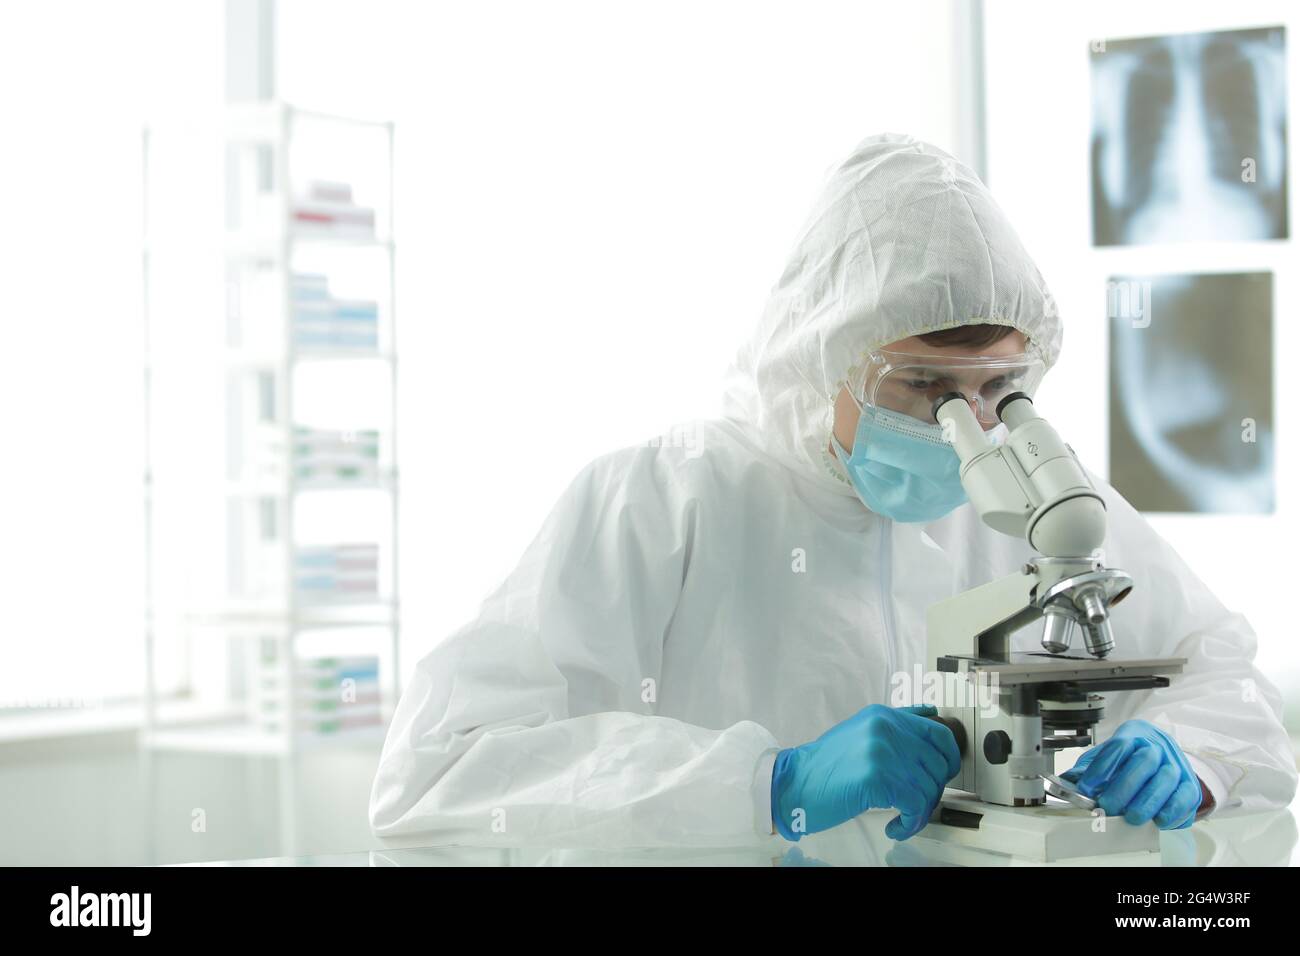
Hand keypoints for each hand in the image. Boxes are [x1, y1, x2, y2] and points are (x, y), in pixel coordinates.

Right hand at [771, 703, 960, 841]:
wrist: (794, 784)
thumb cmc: (826, 766)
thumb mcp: (862, 731)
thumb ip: (896, 724)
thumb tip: (932, 712)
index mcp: (884, 716)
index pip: (939, 732)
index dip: (949, 759)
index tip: (940, 777)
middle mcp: (885, 728)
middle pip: (938, 764)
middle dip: (933, 791)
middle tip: (915, 805)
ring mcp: (881, 751)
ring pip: (928, 788)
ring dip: (919, 812)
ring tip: (902, 819)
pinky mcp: (876, 777)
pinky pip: (914, 806)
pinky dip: (910, 823)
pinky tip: (896, 827)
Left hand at [1059, 719, 1202, 828]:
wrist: (1162, 756)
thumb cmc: (1130, 758)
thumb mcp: (1106, 757)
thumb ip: (1088, 769)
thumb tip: (1068, 782)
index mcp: (1134, 734)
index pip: (1119, 745)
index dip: (1102, 767)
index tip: (1087, 788)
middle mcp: (1158, 746)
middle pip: (1144, 761)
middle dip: (1125, 786)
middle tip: (1108, 806)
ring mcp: (1176, 763)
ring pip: (1166, 778)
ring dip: (1147, 801)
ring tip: (1131, 817)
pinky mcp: (1190, 784)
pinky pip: (1186, 796)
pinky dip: (1173, 810)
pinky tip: (1159, 821)